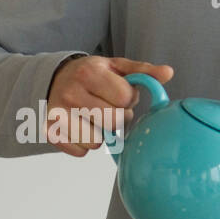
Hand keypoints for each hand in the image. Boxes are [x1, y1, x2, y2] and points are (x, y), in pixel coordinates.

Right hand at [45, 56, 174, 157]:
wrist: (55, 80)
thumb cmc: (91, 75)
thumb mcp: (116, 67)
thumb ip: (143, 71)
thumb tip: (168, 73)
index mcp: (89, 73)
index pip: (125, 99)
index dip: (127, 100)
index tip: (118, 94)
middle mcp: (71, 93)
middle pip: (112, 123)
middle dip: (117, 119)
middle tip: (109, 109)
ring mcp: (58, 115)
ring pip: (96, 142)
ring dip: (101, 134)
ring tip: (95, 118)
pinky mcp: (51, 133)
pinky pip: (81, 152)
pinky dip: (85, 144)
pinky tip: (82, 127)